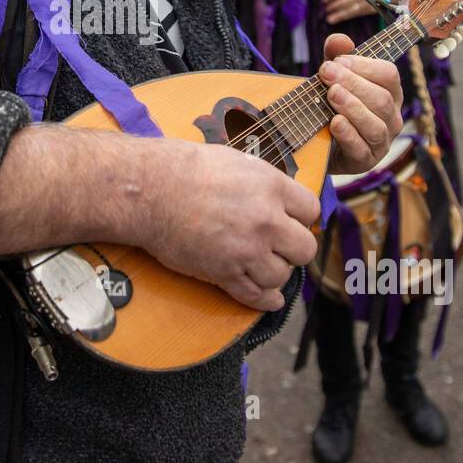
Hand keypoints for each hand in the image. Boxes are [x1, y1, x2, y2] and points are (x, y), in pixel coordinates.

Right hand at [145, 139, 319, 310]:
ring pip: (281, 276)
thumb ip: (265, 183)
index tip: (291, 221)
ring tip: (261, 264)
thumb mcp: (237, 162)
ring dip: (273, 272)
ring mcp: (246, 250)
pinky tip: (270, 298)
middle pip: (305, 249)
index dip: (301, 218)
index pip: (311, 211)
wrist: (151, 191)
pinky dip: (266, 301)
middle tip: (279, 246)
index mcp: (272, 187)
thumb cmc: (187, 169)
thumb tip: (280, 197)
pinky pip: (256, 297)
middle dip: (293, 249)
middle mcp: (266, 221)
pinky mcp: (224, 273)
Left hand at [320, 33, 403, 172]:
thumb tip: (340, 39)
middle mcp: (391, 117)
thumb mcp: (333, 78)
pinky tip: (334, 123)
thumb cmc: (334, 105)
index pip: (389, 75)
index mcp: (390, 93)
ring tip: (331, 94)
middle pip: (382, 98)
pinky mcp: (366, 160)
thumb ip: (336, 57)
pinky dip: (349, 135)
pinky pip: (362, 148)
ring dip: (353, 107)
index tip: (338, 60)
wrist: (320, 143)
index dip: (364, 66)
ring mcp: (382, 141)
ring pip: (376, 124)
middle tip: (326, 72)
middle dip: (353, 83)